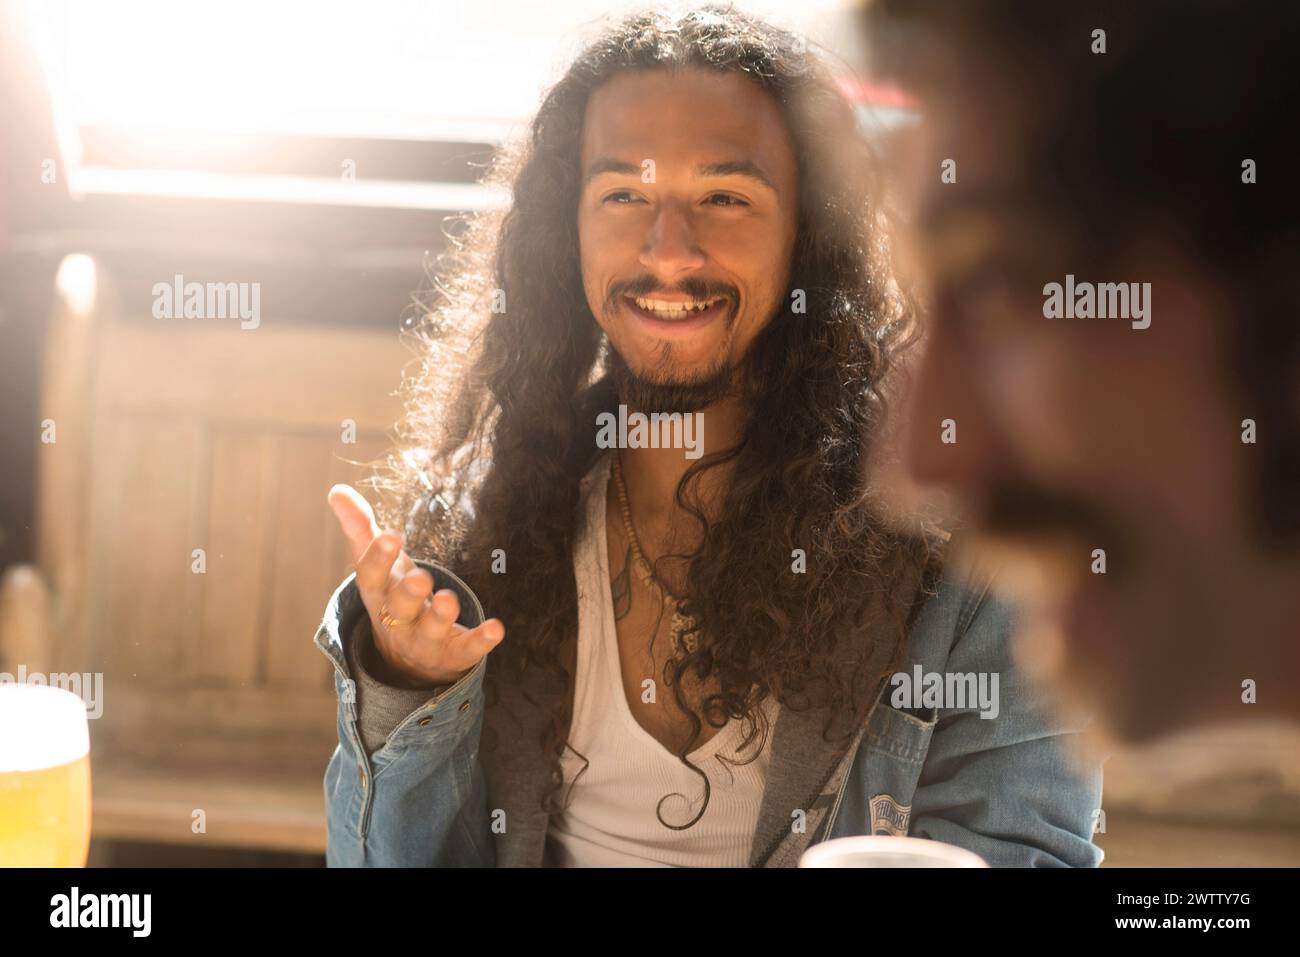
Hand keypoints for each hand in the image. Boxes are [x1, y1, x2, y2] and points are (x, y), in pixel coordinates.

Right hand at [327, 484, 503, 686]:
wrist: (405, 659)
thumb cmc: (392, 595)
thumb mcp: (377, 565)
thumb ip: (360, 528)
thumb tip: (337, 490)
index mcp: (378, 594)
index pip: (371, 577)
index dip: (378, 559)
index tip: (389, 536)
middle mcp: (397, 620)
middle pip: (398, 607)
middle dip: (408, 592)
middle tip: (421, 577)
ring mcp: (424, 641)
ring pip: (430, 631)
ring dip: (441, 616)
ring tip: (449, 599)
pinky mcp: (452, 654)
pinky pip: (466, 649)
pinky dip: (480, 640)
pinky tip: (496, 628)